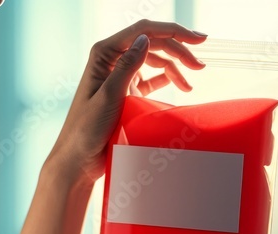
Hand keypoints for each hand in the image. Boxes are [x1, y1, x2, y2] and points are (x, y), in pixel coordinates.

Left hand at [47, 20, 207, 185]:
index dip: (173, 31)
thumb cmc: (86, 129)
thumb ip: (127, 66)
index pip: (143, 32)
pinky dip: (168, 80)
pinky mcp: (126, 93)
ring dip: (175, 67)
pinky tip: (180, 87)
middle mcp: (111, 60)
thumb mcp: (109, 96)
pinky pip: (152, 79)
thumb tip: (146, 38)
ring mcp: (119, 76)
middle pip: (152, 44)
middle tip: (200, 65)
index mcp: (104, 54)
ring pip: (154, 61)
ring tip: (191, 82)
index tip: (198, 39)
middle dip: (178, 50)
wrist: (77, 158)